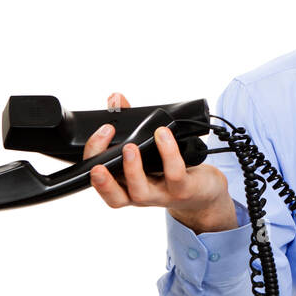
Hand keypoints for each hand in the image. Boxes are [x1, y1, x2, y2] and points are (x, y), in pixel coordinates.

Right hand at [85, 92, 237, 232]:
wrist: (204, 191)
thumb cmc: (171, 170)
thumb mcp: (147, 149)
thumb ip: (129, 124)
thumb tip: (115, 99)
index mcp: (125, 186)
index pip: (100, 184)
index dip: (92, 166)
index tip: (97, 139)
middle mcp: (139, 194)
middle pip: (115, 197)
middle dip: (103, 180)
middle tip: (98, 164)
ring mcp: (161, 195)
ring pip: (140, 191)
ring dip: (132, 169)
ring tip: (130, 146)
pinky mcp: (183, 189)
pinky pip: (174, 173)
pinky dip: (167, 153)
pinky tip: (162, 134)